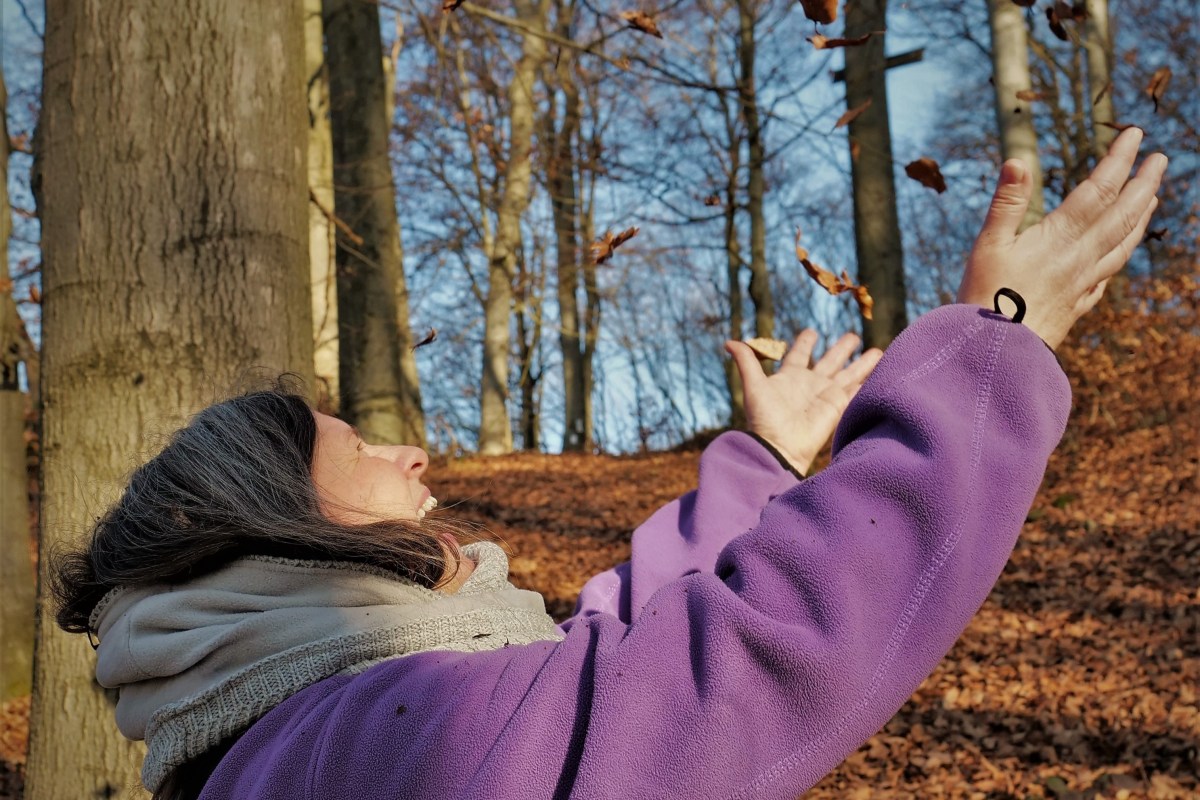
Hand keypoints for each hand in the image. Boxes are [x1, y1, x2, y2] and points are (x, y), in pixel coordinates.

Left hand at [725, 331, 882, 474]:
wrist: (780, 447)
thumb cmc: (764, 419)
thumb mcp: (753, 386)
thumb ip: (746, 362)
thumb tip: (729, 342)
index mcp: (790, 377)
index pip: (800, 354)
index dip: (805, 343)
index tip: (811, 332)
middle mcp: (811, 384)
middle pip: (830, 361)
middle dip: (841, 349)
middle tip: (853, 335)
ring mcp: (827, 395)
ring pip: (849, 373)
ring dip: (863, 363)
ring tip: (879, 351)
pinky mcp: (839, 406)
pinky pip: (858, 390)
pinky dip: (870, 381)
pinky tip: (883, 371)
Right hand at [959, 126, 1166, 349]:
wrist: (995, 354)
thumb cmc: (984, 298)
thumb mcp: (987, 245)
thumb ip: (1007, 202)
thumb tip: (1018, 160)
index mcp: (1059, 238)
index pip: (1098, 190)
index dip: (1118, 160)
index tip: (1135, 134)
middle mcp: (1080, 258)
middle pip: (1122, 215)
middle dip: (1143, 183)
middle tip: (1160, 158)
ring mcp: (1082, 283)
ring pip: (1122, 244)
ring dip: (1141, 217)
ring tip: (1153, 198)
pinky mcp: (1076, 305)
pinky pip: (1108, 274)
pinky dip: (1121, 256)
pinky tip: (1121, 252)